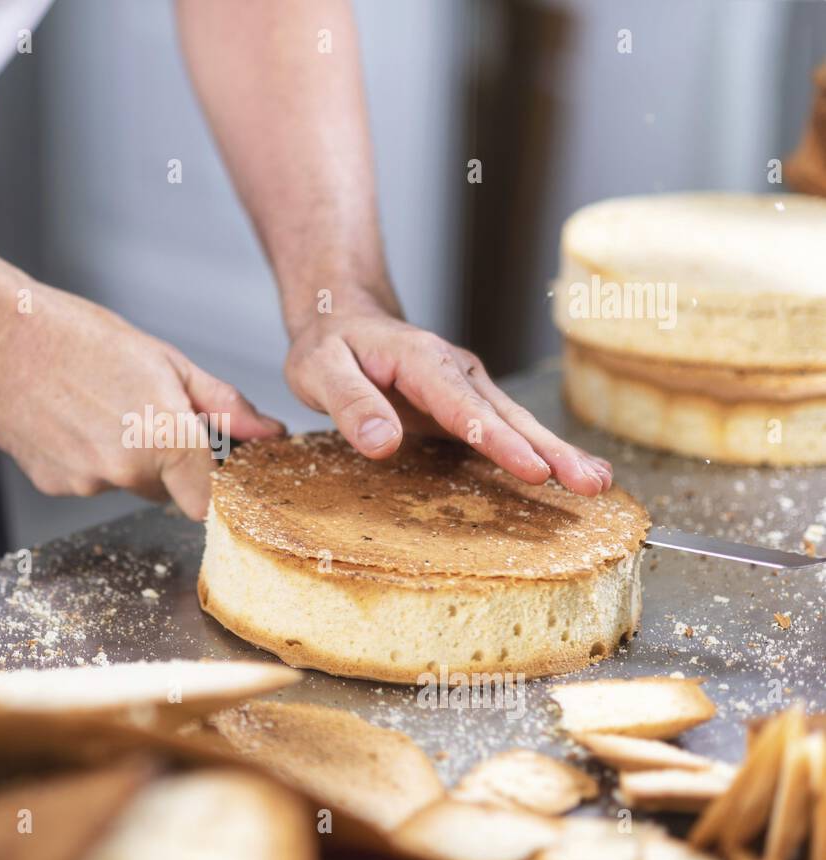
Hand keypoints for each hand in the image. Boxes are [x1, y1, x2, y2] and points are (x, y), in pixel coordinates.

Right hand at [0, 283, 282, 518]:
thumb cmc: (79, 338)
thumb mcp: (167, 362)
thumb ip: (223, 406)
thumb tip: (267, 433)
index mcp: (166, 438)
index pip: (208, 500)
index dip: (209, 481)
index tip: (206, 462)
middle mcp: (127, 472)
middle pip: (168, 490)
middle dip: (167, 461)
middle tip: (144, 410)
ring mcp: (88, 483)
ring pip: (127, 483)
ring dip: (125, 458)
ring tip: (99, 405)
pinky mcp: (56, 485)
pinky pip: (90, 481)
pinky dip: (87, 458)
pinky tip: (71, 419)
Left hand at [284, 302, 611, 495]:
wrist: (342, 320)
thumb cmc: (330, 347)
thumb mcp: (319, 370)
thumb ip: (350, 403)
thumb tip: (383, 443)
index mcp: (421, 360)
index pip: (463, 406)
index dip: (498, 440)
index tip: (532, 470)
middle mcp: (455, 371)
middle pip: (506, 415)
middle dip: (550, 450)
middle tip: (590, 483)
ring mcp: (467, 387)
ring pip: (517, 422)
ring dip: (558, 452)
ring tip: (596, 483)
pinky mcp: (468, 405)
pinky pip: (507, 430)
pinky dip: (542, 451)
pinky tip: (572, 474)